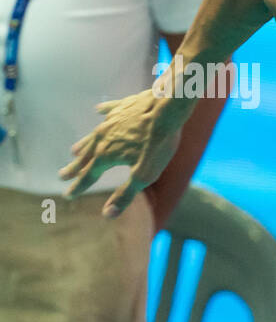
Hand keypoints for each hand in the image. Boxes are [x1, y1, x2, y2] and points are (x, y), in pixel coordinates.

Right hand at [58, 86, 187, 217]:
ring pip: (93, 136)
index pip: (88, 176)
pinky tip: (99, 110)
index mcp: (106, 156)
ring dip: (83, 145)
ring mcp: (111, 121)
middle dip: (75, 168)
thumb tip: (107, 215)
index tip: (68, 195)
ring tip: (74, 150)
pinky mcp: (122, 107)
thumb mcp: (144, 175)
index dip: (78, 187)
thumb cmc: (158, 144)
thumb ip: (125, 195)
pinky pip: (109, 111)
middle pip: (86, 156)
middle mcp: (102, 138)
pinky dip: (103, 113)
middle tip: (63, 175)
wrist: (167, 108)